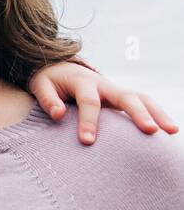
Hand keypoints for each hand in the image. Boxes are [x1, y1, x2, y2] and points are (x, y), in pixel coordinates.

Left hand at [28, 61, 178, 144]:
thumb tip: (58, 115)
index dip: (88, 121)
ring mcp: (116, 90)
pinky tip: (167, 131)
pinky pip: (144, 104)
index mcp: (83, 82)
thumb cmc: (50, 81)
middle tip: (150, 131)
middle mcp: (104, 84)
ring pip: (142, 98)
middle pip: (126, 96)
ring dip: (158, 113)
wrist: (60, 68)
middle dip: (139, 114)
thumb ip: (47, 99)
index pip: (89, 102)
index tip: (88, 141)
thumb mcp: (40, 85)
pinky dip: (157, 114)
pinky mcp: (123, 98)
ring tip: (172, 131)